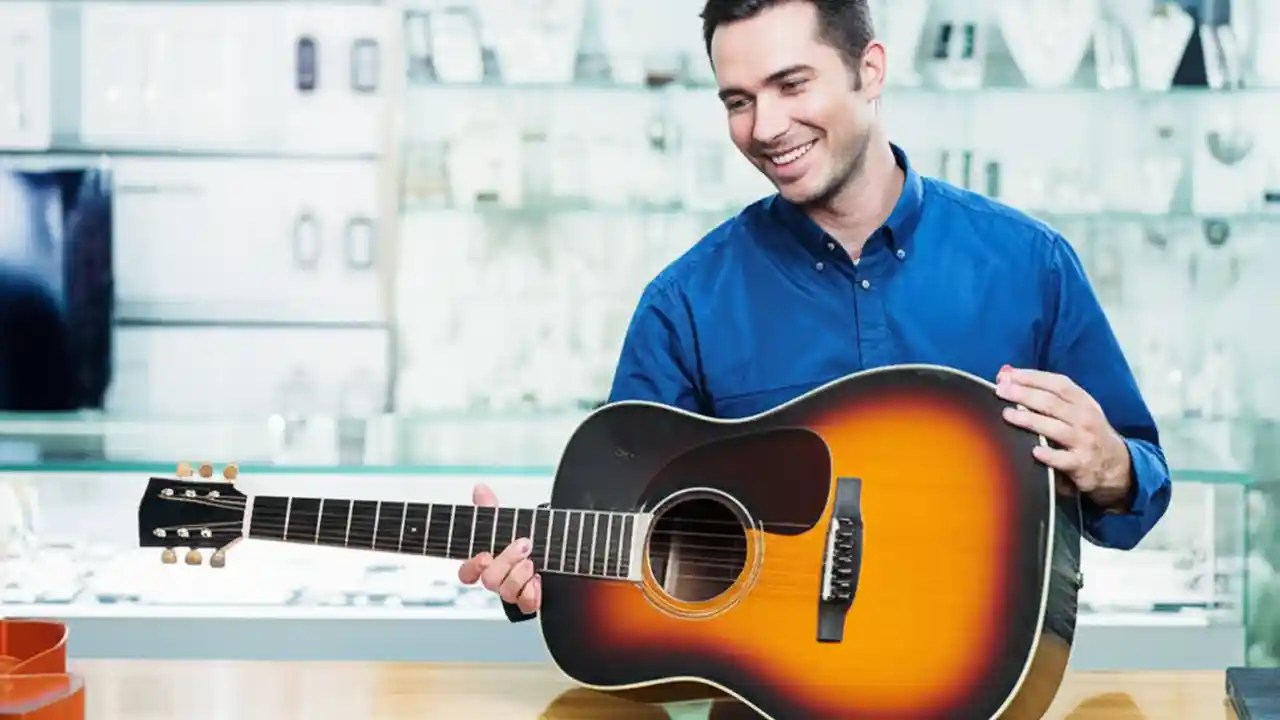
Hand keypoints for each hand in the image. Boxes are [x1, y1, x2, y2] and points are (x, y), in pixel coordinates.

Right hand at [456, 483, 540, 613]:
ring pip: (507, 593)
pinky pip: (527, 604)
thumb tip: (480, 489)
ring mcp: (512, 592)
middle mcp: (497, 580)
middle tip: (523, 545)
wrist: (552, 550)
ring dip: (520, 576)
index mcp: (485, 563)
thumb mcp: (505, 521)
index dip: (472, 567)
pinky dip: (533, 592)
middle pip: (489, 580)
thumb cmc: (520, 538)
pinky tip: (539, 579)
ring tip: (532, 562)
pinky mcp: (529, 600)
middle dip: (506, 561)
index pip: (466, 573)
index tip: (484, 555)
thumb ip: (490, 507)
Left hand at [995, 366, 1132, 509]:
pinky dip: (1049, 455)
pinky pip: (1063, 459)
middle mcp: (1085, 419)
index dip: (1033, 377)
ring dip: (1030, 420)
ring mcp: (1084, 442)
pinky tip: (1033, 450)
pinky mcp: (1081, 465)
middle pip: (1052, 403)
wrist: (1116, 465)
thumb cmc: (1086, 431)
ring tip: (1007, 414)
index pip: (1059, 384)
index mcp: (1083, 402)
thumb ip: (1043, 391)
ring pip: (1055, 429)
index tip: (1008, 375)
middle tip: (1000, 391)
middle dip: (1024, 395)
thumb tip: (1005, 372)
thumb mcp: (1074, 408)